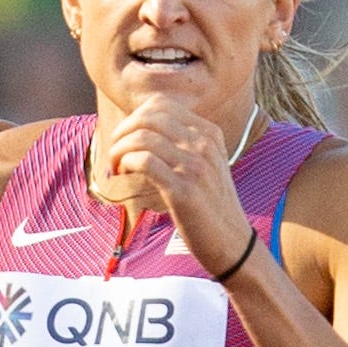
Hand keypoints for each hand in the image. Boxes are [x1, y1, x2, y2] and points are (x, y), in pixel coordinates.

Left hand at [100, 94, 258, 275]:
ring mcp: (195, 167)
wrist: (232, 242)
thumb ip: (184, 144)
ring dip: (120, 149)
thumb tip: (143, 131)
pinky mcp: (184, 191)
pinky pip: (145, 162)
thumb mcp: (206, 165)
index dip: (135, 118)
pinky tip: (123, 174)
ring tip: (117, 166)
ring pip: (144, 137)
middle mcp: (204, 145)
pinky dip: (126, 163)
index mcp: (209, 134)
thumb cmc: (211, 205)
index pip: (162, 104)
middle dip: (123, 132)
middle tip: (116, 153)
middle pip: (149, 117)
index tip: (127, 138)